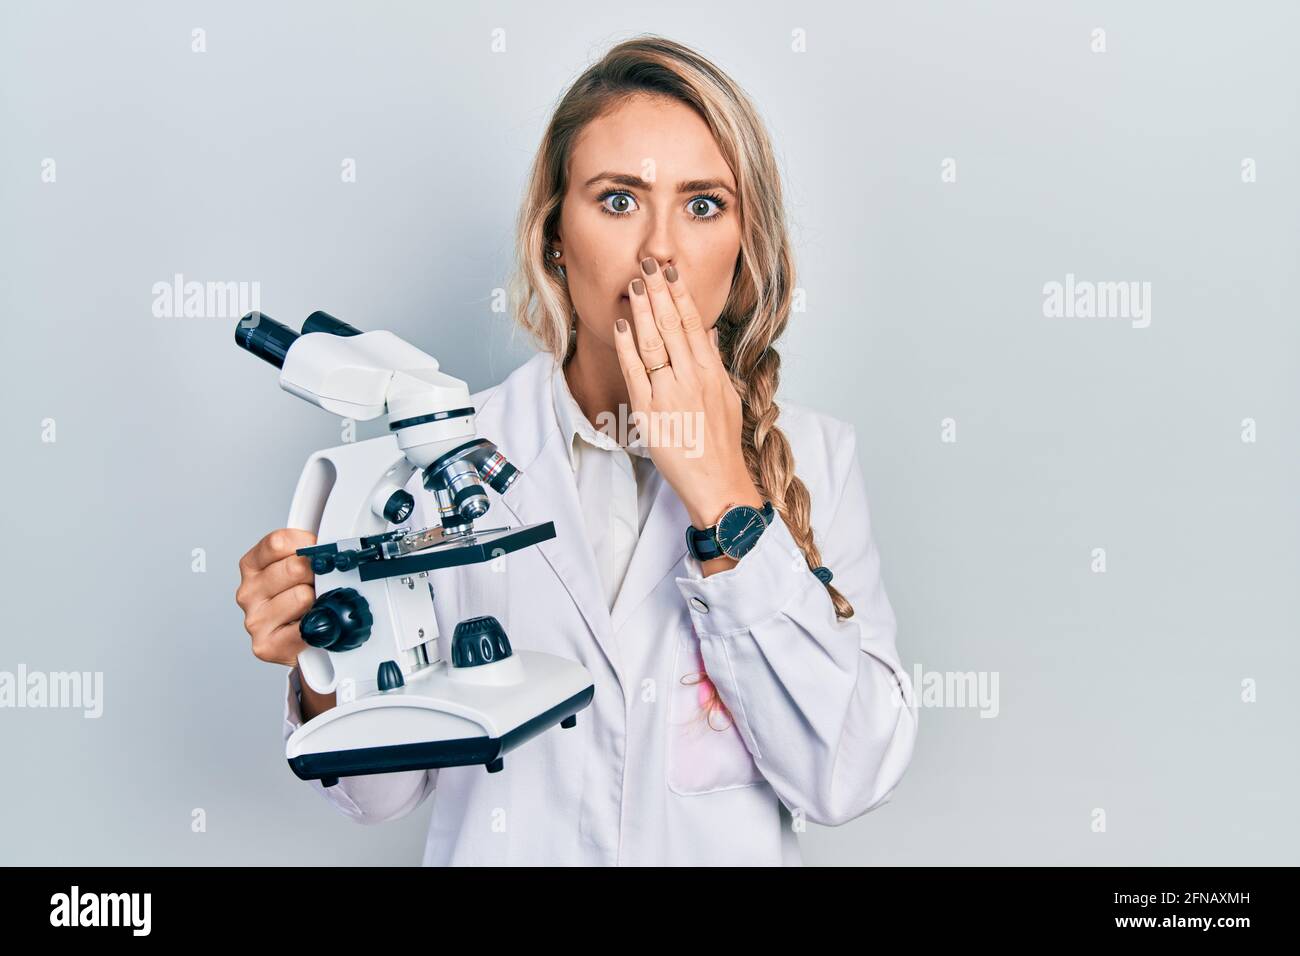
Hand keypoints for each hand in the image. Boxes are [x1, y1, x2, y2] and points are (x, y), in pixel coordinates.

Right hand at [235, 528, 317, 667]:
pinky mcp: (266, 645)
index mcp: (252, 566)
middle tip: (320, 585)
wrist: (306, 642)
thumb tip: (326, 548)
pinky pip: (305, 627)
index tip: (317, 553)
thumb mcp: (302, 564)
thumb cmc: (305, 600)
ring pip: (302, 595)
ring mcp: (254, 620)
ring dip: (317, 601)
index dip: (306, 545)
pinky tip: (315, 626)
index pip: (278, 542)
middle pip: (294, 567)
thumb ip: (307, 550)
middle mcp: (248, 592)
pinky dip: (319, 625)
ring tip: (314, 609)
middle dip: (316, 574)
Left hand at [612, 256, 763, 529]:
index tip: (670, 273)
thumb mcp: (726, 395)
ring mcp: (669, 394)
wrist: (717, 482)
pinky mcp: (649, 412)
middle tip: (648, 264)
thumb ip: (713, 361)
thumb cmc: (721, 443)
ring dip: (643, 310)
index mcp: (711, 372)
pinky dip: (626, 346)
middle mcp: (691, 378)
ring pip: (653, 342)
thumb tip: (705, 331)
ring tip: (635, 284)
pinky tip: (621, 325)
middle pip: (672, 326)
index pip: (693, 324)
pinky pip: (635, 372)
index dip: (680, 295)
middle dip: (659, 292)